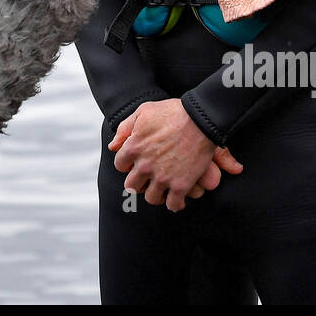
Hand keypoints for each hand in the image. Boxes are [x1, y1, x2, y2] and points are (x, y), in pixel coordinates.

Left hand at [109, 99, 242, 211]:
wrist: (201, 118)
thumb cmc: (173, 112)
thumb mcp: (144, 111)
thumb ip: (125, 128)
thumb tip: (113, 146)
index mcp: (133, 147)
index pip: (120, 166)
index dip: (128, 164)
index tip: (136, 163)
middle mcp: (145, 165)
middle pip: (132, 186)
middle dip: (139, 182)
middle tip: (148, 179)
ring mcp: (163, 177)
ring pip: (151, 198)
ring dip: (156, 194)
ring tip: (162, 190)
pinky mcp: (181, 185)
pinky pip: (173, 204)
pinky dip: (174, 204)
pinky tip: (177, 199)